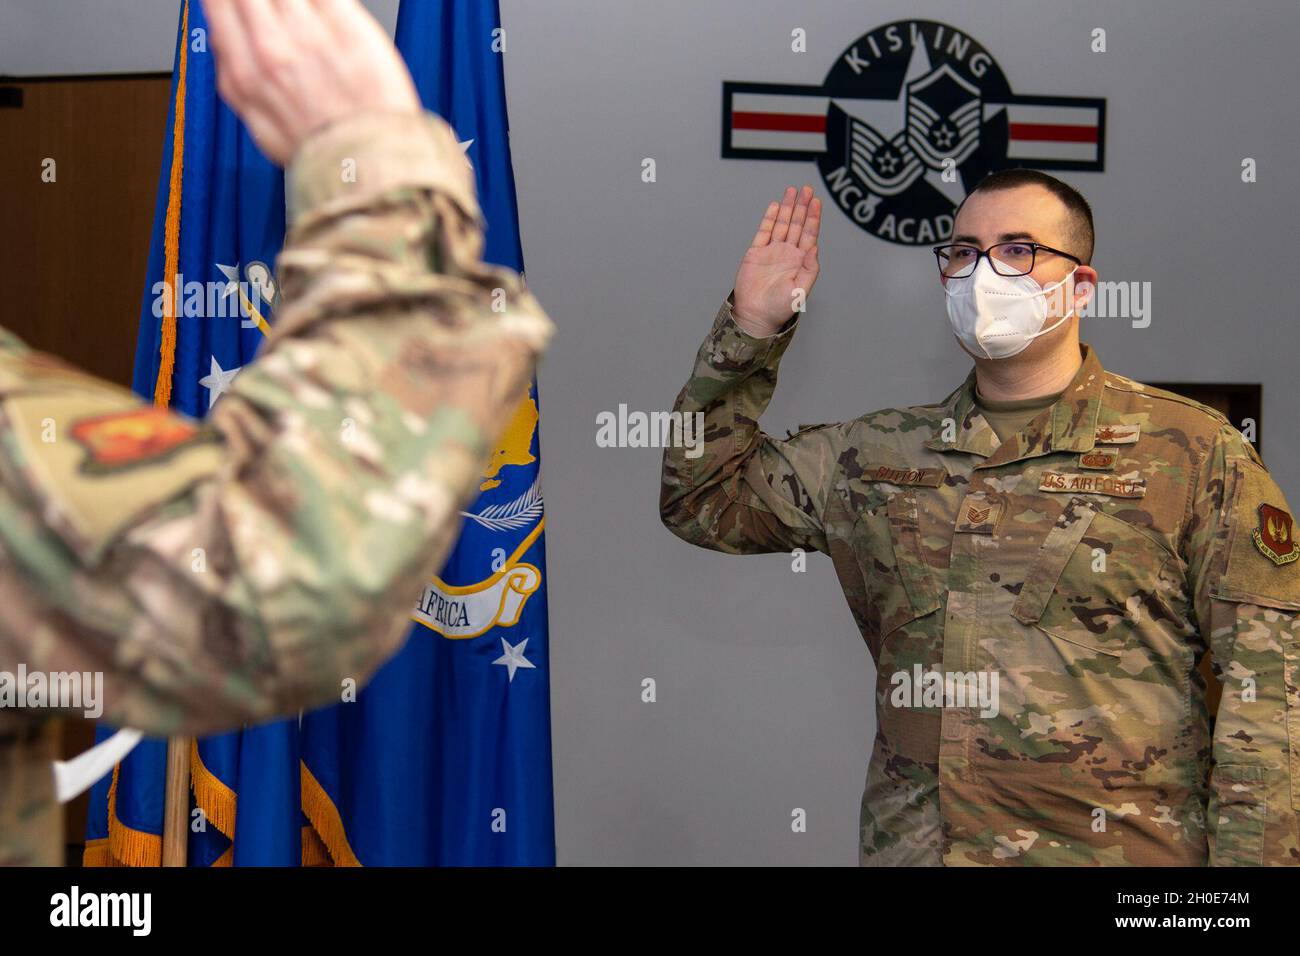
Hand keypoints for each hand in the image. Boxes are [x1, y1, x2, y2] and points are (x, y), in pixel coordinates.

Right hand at [205, 0, 421, 165]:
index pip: (219, 2)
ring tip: (312, 27)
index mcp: (243, 73)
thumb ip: (236, 77)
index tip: (248, 7)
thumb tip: (226, 43)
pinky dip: (326, 5)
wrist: (369, 166)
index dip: (233, 0)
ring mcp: (308, 32)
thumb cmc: (324, 153)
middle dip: (266, 2)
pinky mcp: (347, 25)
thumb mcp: (260, 127)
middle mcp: (269, 46)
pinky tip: (332, 19)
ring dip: (297, 6)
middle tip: (283, 18)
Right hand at [731, 185, 821, 336]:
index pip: (809, 234)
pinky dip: (769, 218)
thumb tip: (814, 248)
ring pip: (781, 224)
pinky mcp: (756, 252)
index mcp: (800, 261)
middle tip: (806, 189)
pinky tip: (775, 206)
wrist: (755, 315)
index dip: (813, 217)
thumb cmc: (779, 308)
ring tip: (792, 191)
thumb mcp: (800, 291)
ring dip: (787, 208)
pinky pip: (764, 231)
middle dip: (802, 206)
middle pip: (796, 224)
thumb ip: (810, 269)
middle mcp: (787, 253)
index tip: (816, 202)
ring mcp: (772, 251)